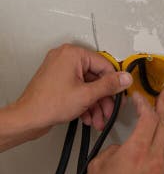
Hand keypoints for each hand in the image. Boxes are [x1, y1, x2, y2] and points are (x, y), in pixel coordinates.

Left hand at [15, 44, 132, 133]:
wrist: (27, 119)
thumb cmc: (48, 104)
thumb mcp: (87, 95)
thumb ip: (110, 85)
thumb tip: (125, 78)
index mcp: (73, 54)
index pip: (105, 65)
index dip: (114, 83)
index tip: (120, 95)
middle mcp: (66, 58)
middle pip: (97, 77)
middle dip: (103, 98)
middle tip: (109, 110)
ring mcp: (61, 69)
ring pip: (88, 85)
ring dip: (95, 104)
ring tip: (98, 119)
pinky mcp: (58, 80)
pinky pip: (78, 88)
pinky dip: (85, 102)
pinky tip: (88, 116)